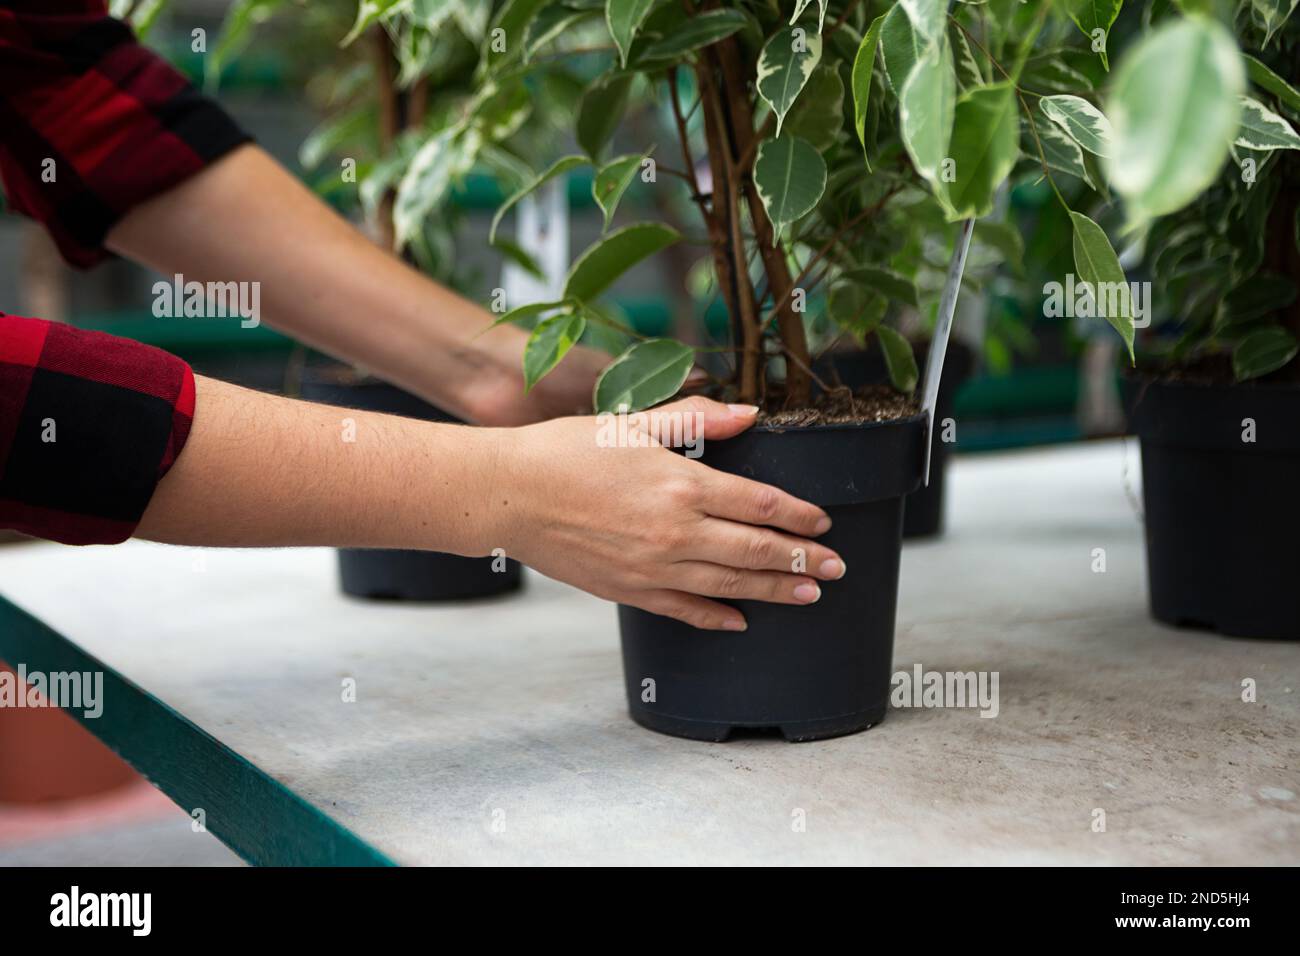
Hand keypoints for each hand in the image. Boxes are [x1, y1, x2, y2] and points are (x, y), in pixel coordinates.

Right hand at [487, 397, 846, 630]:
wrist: (508, 494)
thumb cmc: (565, 451)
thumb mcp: (634, 425)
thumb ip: (696, 421)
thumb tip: (749, 414)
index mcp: (681, 484)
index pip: (760, 504)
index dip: (799, 516)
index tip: (823, 523)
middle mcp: (675, 532)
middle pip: (756, 550)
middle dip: (803, 559)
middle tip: (836, 567)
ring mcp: (653, 568)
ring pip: (730, 585)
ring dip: (775, 590)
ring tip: (810, 593)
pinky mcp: (629, 590)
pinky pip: (685, 610)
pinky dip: (717, 617)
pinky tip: (741, 622)